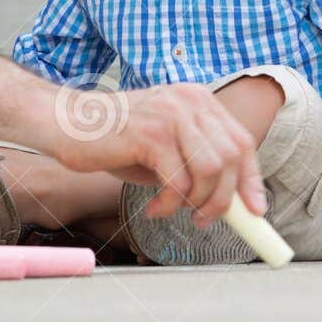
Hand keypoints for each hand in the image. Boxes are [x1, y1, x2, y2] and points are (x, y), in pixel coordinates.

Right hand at [46, 83, 265, 226]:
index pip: (241, 141)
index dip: (251, 179)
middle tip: (203, 220)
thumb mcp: (164, 148)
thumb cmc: (114, 139)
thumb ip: (195, 165)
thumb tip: (228, 201)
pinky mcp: (151, 135)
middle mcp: (190, 102)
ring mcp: (171, 115)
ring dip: (197, 203)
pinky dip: (170, 205)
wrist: (65, 124)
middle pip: (231, 158)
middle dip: (224, 200)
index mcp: (198, 100)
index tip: (256, 211)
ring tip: (174, 212)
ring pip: (210, 172)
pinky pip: (178, 182)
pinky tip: (152, 209)